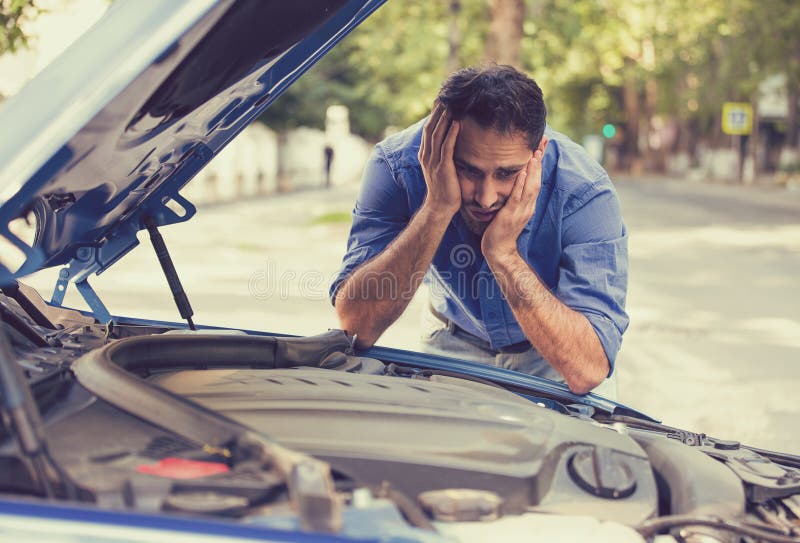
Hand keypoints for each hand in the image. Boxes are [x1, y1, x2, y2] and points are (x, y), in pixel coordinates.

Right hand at [418, 101, 461, 215]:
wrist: (440, 207)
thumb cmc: (444, 188)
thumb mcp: (440, 167)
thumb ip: (442, 153)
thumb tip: (451, 141)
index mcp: (425, 154)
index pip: (428, 129)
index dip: (434, 114)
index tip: (442, 101)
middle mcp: (426, 156)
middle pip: (431, 128)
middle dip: (438, 112)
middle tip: (446, 96)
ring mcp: (433, 162)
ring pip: (437, 134)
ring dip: (444, 118)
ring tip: (451, 104)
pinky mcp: (443, 167)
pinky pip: (446, 147)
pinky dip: (452, 134)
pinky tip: (458, 122)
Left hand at [481, 138, 547, 260]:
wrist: (499, 251)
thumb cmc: (501, 231)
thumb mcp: (510, 211)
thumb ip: (514, 198)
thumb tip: (512, 184)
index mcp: (528, 204)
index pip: (536, 180)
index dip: (539, 163)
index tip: (541, 146)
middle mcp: (528, 206)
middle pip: (538, 179)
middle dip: (540, 160)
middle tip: (544, 142)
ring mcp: (521, 211)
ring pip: (531, 186)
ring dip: (534, 169)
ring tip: (536, 152)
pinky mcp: (511, 215)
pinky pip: (518, 196)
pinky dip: (522, 183)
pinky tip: (523, 171)